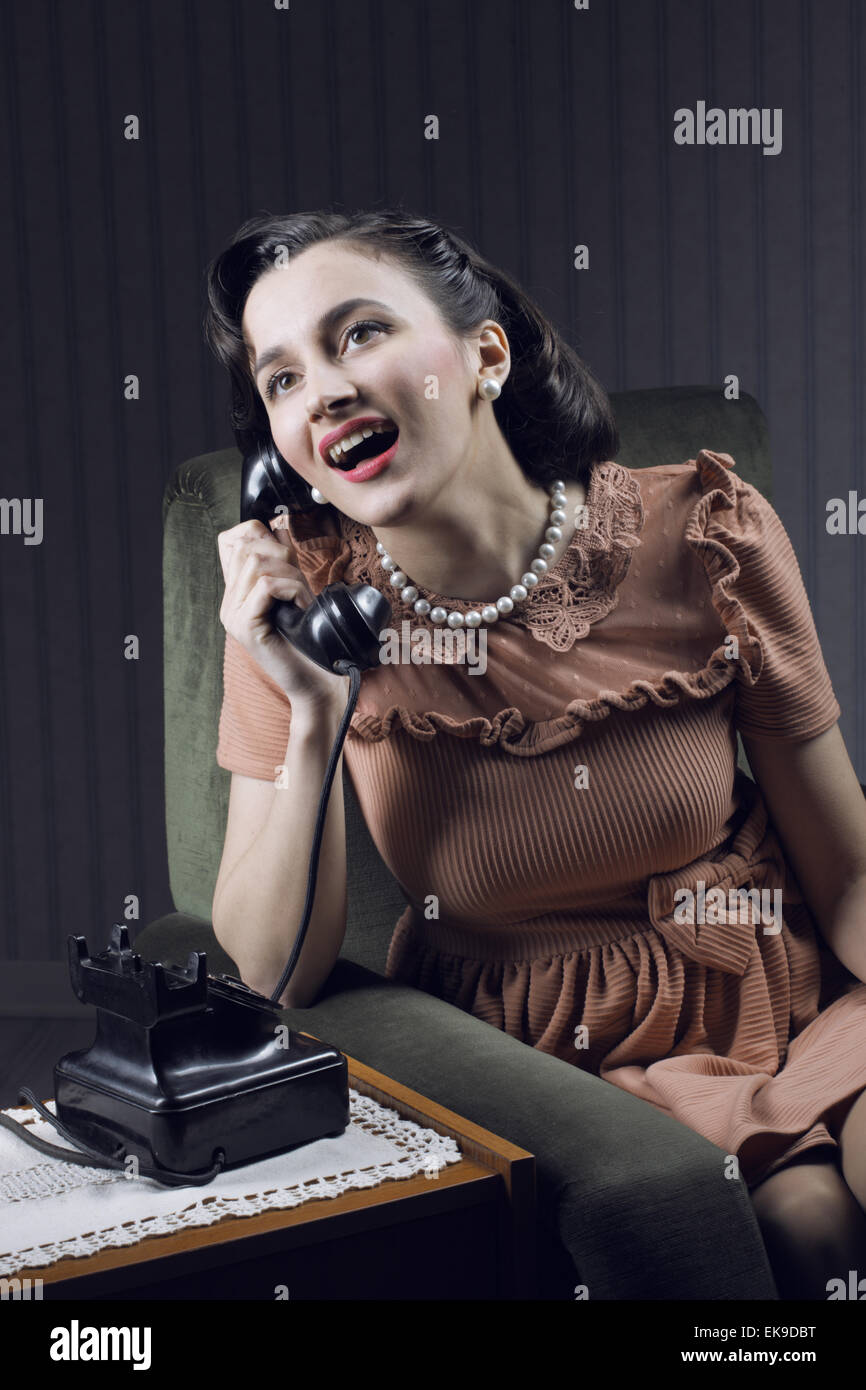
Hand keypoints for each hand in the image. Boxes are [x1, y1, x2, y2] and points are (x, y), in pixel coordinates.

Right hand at [217, 518, 349, 711]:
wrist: (317, 685)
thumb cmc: (311, 642)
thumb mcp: (294, 593)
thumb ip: (282, 565)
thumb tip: (279, 529)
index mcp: (236, 593)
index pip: (231, 540)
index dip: (261, 534)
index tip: (287, 556)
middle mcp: (228, 604)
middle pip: (247, 547)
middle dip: (283, 557)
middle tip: (301, 586)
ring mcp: (233, 616)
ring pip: (258, 564)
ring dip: (291, 576)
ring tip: (303, 600)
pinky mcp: (245, 628)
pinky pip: (266, 586)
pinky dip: (292, 591)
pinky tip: (301, 609)